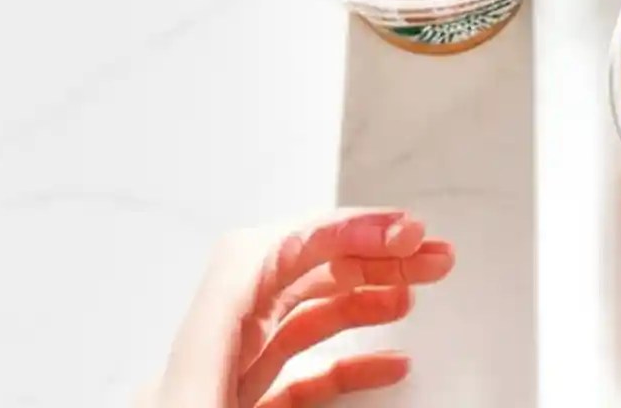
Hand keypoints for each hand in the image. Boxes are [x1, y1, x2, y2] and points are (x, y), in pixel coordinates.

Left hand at [139, 210, 454, 407]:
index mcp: (191, 361)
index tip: (401, 231)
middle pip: (288, 274)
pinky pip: (298, 374)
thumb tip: (384, 362)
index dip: (336, 229)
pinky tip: (391, 359)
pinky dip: (348, 360)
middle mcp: (204, 362)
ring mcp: (222, 385)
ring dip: (363, 294)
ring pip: (295, 317)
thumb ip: (299, 390)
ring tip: (416, 288)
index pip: (261, 256)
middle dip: (365, 251)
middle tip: (428, 249)